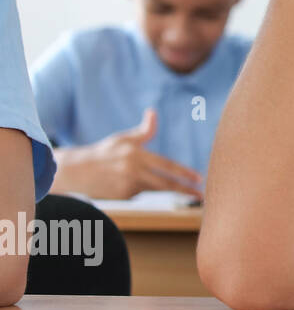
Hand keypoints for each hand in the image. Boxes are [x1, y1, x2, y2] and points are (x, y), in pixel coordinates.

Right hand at [73, 109, 203, 200]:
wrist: (75, 172)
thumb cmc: (104, 153)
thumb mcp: (124, 139)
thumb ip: (144, 130)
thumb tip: (153, 111)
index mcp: (136, 154)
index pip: (166, 165)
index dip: (184, 173)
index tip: (200, 178)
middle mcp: (132, 170)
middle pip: (165, 183)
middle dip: (185, 190)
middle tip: (202, 195)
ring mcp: (126, 185)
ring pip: (154, 189)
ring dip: (164, 190)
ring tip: (167, 187)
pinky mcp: (122, 197)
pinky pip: (140, 195)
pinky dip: (141, 190)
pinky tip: (127, 185)